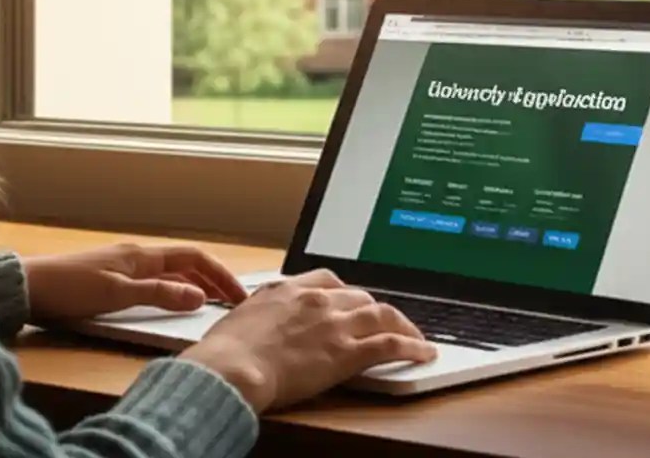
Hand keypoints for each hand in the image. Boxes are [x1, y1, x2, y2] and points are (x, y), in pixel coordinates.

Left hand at [22, 244, 247, 321]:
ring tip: (212, 303)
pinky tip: (173, 302)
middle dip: (213, 279)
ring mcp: (124, 266)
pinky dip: (174, 289)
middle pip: (186, 264)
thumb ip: (160, 294)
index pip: (194, 257)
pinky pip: (155, 280)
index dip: (220, 274)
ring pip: (171, 272)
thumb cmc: (69, 289)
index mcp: (143, 256)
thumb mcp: (118, 295)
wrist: (25, 286)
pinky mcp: (111, 278)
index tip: (239, 295)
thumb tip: (201, 296)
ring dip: (195, 284)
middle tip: (234, 301)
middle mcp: (137, 256)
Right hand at [180, 269, 436, 412]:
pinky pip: (390, 344)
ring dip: (404, 325)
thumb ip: (259, 313)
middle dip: (375, 310)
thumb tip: (257, 319)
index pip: (329, 281)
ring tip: (416, 336)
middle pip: (360, 297)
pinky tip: (424, 352)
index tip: (351, 300)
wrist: (231, 368)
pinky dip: (412, 347)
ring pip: (383, 314)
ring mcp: (335, 324)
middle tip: (386, 322)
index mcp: (289, 290)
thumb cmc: (225, 352)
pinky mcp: (347, 352)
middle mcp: (317, 301)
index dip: (345, 292)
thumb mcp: (239, 318)